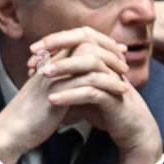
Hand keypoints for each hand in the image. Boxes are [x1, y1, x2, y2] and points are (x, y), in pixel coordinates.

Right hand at [0, 29, 128, 163]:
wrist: (15, 130)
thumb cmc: (37, 113)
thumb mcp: (56, 91)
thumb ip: (71, 80)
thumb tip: (92, 75)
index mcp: (52, 61)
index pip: (80, 40)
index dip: (102, 44)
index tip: (119, 53)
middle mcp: (53, 64)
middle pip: (86, 44)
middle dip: (110, 53)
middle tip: (124, 65)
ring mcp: (54, 76)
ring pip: (91, 61)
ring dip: (113, 70)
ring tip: (126, 80)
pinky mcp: (57, 91)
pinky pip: (89, 81)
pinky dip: (109, 85)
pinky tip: (122, 92)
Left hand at [27, 27, 162, 163]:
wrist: (129, 127)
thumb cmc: (104, 106)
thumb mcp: (82, 86)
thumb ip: (66, 74)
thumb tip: (37, 64)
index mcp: (105, 59)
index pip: (83, 36)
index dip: (59, 38)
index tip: (34, 48)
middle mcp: (112, 66)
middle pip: (88, 46)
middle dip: (60, 49)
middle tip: (35, 58)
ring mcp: (115, 81)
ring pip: (91, 66)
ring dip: (64, 69)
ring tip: (42, 76)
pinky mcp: (115, 99)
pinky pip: (92, 92)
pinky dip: (71, 95)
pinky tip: (53, 100)